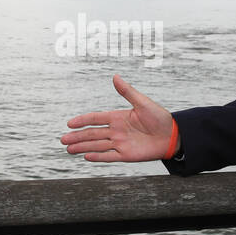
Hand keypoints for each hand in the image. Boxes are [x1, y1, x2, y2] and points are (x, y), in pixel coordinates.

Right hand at [60, 74, 174, 161]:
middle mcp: (116, 131)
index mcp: (118, 117)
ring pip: (97, 145)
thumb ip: (127, 92)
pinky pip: (109, 156)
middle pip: (92, 134)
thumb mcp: (143, 103)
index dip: (82, 121)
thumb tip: (115, 77)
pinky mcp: (126, 155)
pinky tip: (86, 157)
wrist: (172, 136)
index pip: (95, 119)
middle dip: (77, 136)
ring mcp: (120, 143)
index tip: (69, 123)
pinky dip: (98, 157)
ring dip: (82, 147)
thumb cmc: (159, 118)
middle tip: (63, 139)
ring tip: (69, 149)